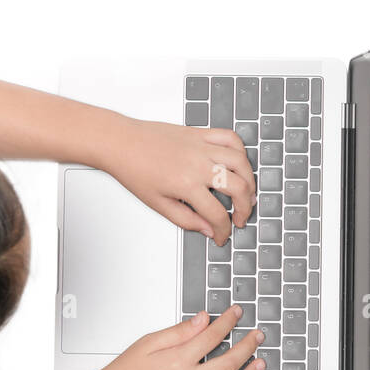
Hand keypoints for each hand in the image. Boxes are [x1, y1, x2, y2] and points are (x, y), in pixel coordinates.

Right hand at [92, 307, 263, 369]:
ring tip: (260, 365)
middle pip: (229, 363)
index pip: (212, 336)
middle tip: (257, 336)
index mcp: (178, 361)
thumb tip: (203, 319)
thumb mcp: (148, 343)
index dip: (228, 322)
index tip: (236, 313)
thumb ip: (179, 332)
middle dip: (248, 346)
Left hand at [102, 117, 256, 245]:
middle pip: (239, 188)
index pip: (217, 214)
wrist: (120, 142)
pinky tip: (239, 163)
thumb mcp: (158, 204)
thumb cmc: (134, 170)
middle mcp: (198, 164)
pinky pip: (231, 138)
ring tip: (247, 193)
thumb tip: (208, 230)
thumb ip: (186, 220)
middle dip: (245, 208)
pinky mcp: (200, 133)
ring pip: (241, 162)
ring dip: (250, 180)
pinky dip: (241, 150)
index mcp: (186, 185)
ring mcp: (201, 146)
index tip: (221, 236)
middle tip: (239, 218)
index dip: (223, 230)